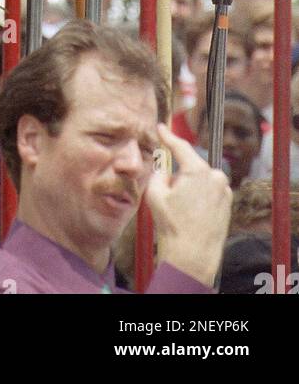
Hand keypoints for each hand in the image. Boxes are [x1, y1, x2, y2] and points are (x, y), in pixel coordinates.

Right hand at [145, 124, 231, 285]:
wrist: (193, 256)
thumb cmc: (173, 226)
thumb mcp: (155, 194)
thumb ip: (159, 172)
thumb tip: (165, 167)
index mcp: (198, 171)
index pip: (180, 146)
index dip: (168, 136)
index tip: (161, 127)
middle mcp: (216, 177)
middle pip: (192, 165)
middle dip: (180, 172)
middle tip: (169, 192)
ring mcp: (225, 191)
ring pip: (201, 179)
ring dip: (191, 185)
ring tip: (181, 208)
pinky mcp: (228, 203)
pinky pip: (210, 191)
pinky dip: (201, 195)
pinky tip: (192, 213)